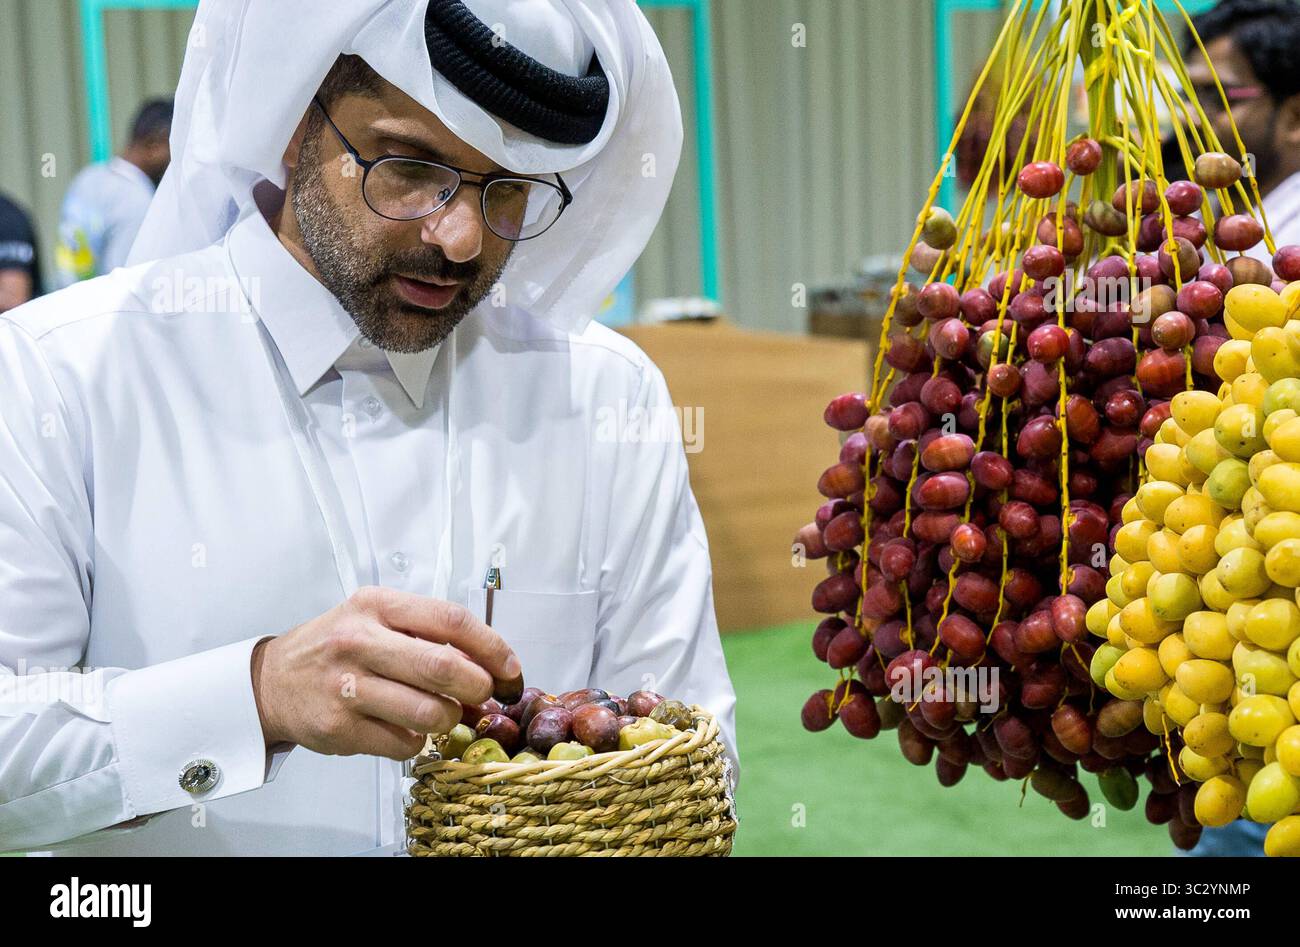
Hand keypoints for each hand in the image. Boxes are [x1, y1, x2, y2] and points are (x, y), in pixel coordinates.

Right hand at [250, 586, 520, 759]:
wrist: (272, 680)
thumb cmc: (338, 646)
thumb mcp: (376, 618)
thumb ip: (426, 632)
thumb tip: (489, 663)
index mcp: (377, 606)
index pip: (451, 620)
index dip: (492, 646)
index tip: (510, 668)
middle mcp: (360, 641)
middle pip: (443, 667)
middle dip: (478, 687)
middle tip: (484, 695)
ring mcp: (346, 686)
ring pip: (428, 712)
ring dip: (449, 719)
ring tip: (442, 714)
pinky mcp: (338, 727)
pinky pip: (403, 744)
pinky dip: (417, 742)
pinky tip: (405, 729)